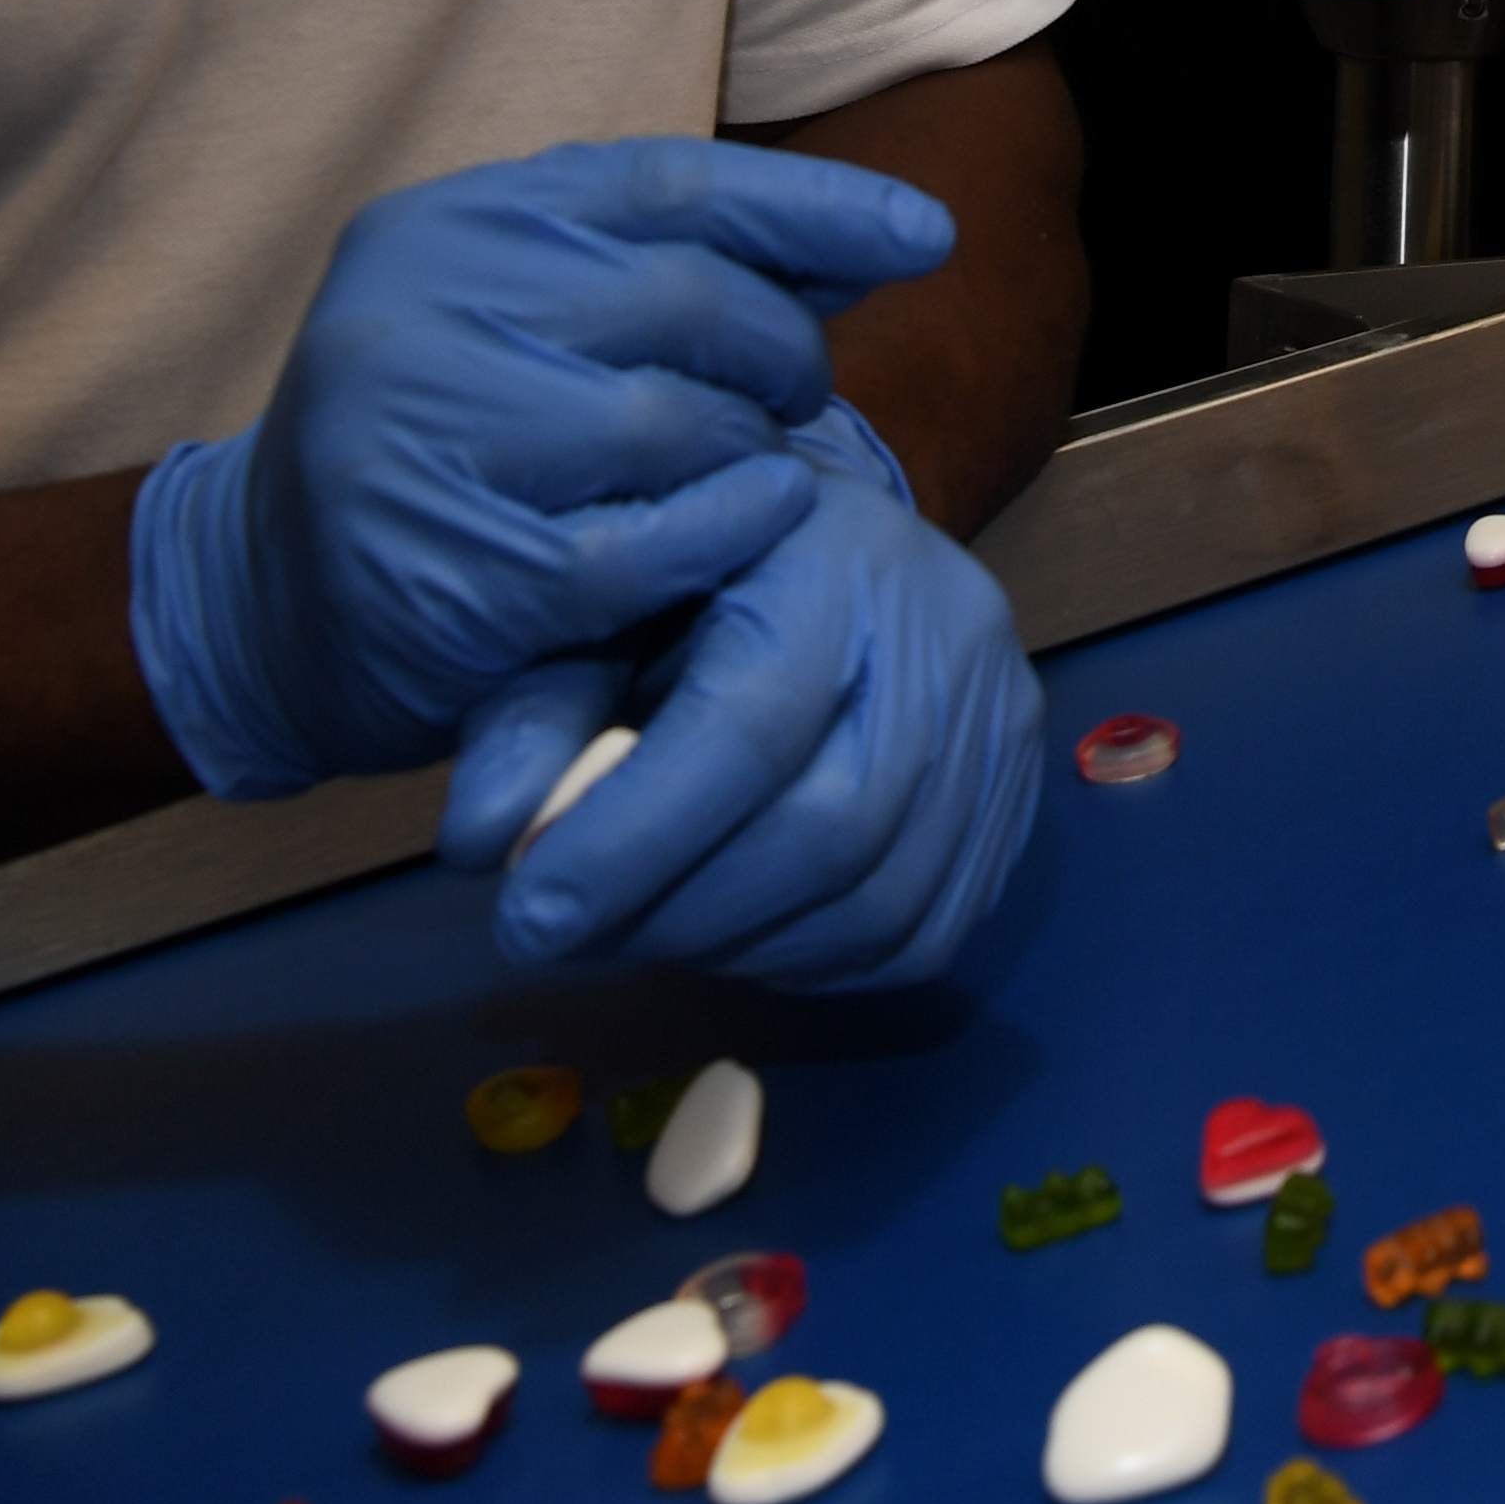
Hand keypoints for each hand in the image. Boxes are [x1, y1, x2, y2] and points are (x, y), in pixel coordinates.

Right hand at [127, 140, 959, 799]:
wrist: (262, 601)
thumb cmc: (449, 444)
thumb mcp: (543, 320)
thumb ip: (688, 272)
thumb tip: (883, 236)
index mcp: (455, 225)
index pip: (674, 185)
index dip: (818, 206)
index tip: (929, 236)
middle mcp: (426, 309)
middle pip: (695, 300)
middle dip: (784, 353)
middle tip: (797, 399)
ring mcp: (430, 439)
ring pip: (679, 420)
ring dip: (752, 450)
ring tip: (750, 469)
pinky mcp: (457, 568)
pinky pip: (651, 542)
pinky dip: (729, 531)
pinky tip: (754, 522)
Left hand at [445, 399, 1044, 989]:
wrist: (841, 542)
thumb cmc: (699, 573)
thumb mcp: (599, 611)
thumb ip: (537, 713)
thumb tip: (485, 840)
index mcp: (832, 566)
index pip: (747, 730)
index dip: (631, 844)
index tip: (526, 921)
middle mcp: (946, 640)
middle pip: (827, 833)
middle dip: (678, 912)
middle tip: (578, 932)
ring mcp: (999, 726)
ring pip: (877, 904)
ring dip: (739, 948)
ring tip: (653, 923)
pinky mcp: (1019, 800)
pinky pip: (921, 934)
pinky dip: (814, 961)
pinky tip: (745, 929)